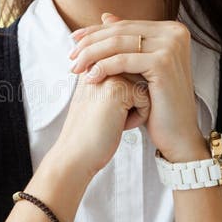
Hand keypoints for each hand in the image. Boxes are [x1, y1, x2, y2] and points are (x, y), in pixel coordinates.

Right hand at [53, 59, 150, 179]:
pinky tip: (117, 125)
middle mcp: (99, 67)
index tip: (105, 113)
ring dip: (135, 109)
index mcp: (92, 68)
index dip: (125, 98)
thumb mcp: (96, 101)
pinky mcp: (118, 89)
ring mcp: (108, 76)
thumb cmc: (89, 133)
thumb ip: (111, 84)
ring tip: (113, 120)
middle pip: (137, 80)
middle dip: (132, 102)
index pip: (127, 74)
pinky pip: (146, 100)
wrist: (76, 154)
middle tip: (109, 118)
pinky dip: (137, 117)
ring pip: (143, 89)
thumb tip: (138, 80)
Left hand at [66, 12, 205, 162]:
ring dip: (92, 55)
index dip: (96, 31)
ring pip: (119, 44)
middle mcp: (175, 33)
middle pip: (121, 32)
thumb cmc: (157, 103)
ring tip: (75, 68)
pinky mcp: (164, 63)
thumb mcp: (139, 67)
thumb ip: (127, 40)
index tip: (73, 40)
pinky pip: (123, 61)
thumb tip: (105, 15)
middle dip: (90, 43)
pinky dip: (103, 68)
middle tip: (70, 56)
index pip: (125, 25)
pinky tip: (89, 78)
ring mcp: (171, 46)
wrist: (177, 134)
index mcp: (171, 29)